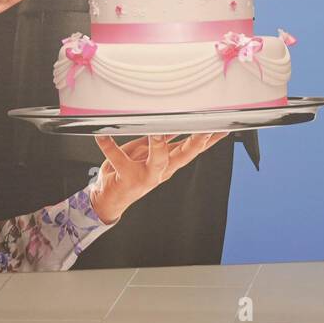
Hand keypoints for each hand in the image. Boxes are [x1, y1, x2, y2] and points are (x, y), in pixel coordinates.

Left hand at [88, 131, 229, 223]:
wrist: (109, 200)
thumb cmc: (130, 174)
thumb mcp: (149, 155)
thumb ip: (163, 141)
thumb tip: (175, 122)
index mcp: (169, 164)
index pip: (194, 150)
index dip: (209, 140)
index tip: (221, 127)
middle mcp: (161, 171)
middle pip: (182, 156)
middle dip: (194, 143)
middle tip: (203, 130)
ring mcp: (145, 176)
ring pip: (157, 160)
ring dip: (158, 145)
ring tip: (158, 130)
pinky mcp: (126, 178)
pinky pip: (117, 159)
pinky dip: (109, 146)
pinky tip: (103, 136)